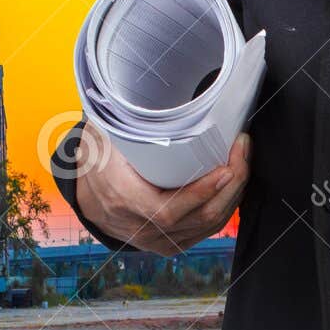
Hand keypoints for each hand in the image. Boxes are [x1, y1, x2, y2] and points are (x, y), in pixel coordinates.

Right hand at [75, 124, 249, 256]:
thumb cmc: (97, 160)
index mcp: (123, 199)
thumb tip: (138, 86)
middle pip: (199, 217)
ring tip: (242, 159)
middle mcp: (141, 228)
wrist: (87, 195)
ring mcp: (157, 240)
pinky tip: (233, 183)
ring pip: (208, 225)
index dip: (202, 192)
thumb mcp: (101, 134)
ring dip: (233, 193)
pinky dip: (225, 206)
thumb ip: (120, 116)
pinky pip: (206, 230)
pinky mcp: (170, 243)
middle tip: (241, 150)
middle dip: (231, 184)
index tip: (226, 166)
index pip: (169, 210)